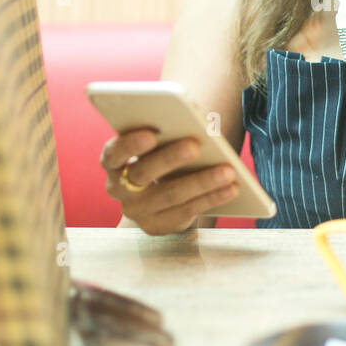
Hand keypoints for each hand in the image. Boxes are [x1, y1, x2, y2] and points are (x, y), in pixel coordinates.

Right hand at [99, 128, 239, 234]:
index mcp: (113, 162)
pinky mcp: (158, 226)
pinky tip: (232, 188)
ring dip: (201, 181)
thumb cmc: (160, 157)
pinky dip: (212, 198)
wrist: (155, 199)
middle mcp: (119, 188)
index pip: (113, 153)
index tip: (151, 133)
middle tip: (195, 145)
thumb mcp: (158, 144)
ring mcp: (137, 211)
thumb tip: (198, 119)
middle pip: (142, 174)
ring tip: (228, 170)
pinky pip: (187, 211)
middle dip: (170, 158)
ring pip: (170, 195)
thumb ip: (168, 131)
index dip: (129, 144)